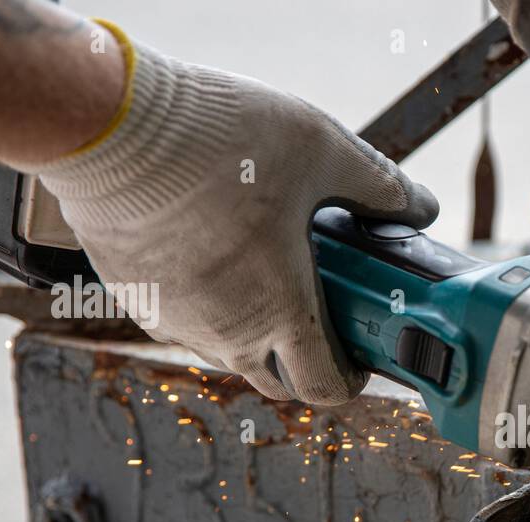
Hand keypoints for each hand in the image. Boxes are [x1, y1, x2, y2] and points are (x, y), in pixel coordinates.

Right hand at [29, 25, 437, 405]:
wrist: (107, 126)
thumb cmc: (216, 140)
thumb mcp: (323, 150)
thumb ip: (381, 186)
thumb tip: (422, 207)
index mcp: (278, 312)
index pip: (323, 387)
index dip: (350, 381)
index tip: (358, 356)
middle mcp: (224, 333)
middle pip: (276, 381)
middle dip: (305, 362)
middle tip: (320, 313)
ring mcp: (173, 320)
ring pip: (226, 353)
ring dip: (254, 334)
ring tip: (266, 275)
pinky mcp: (133, 298)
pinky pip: (181, 322)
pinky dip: (206, 308)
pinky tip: (215, 258)